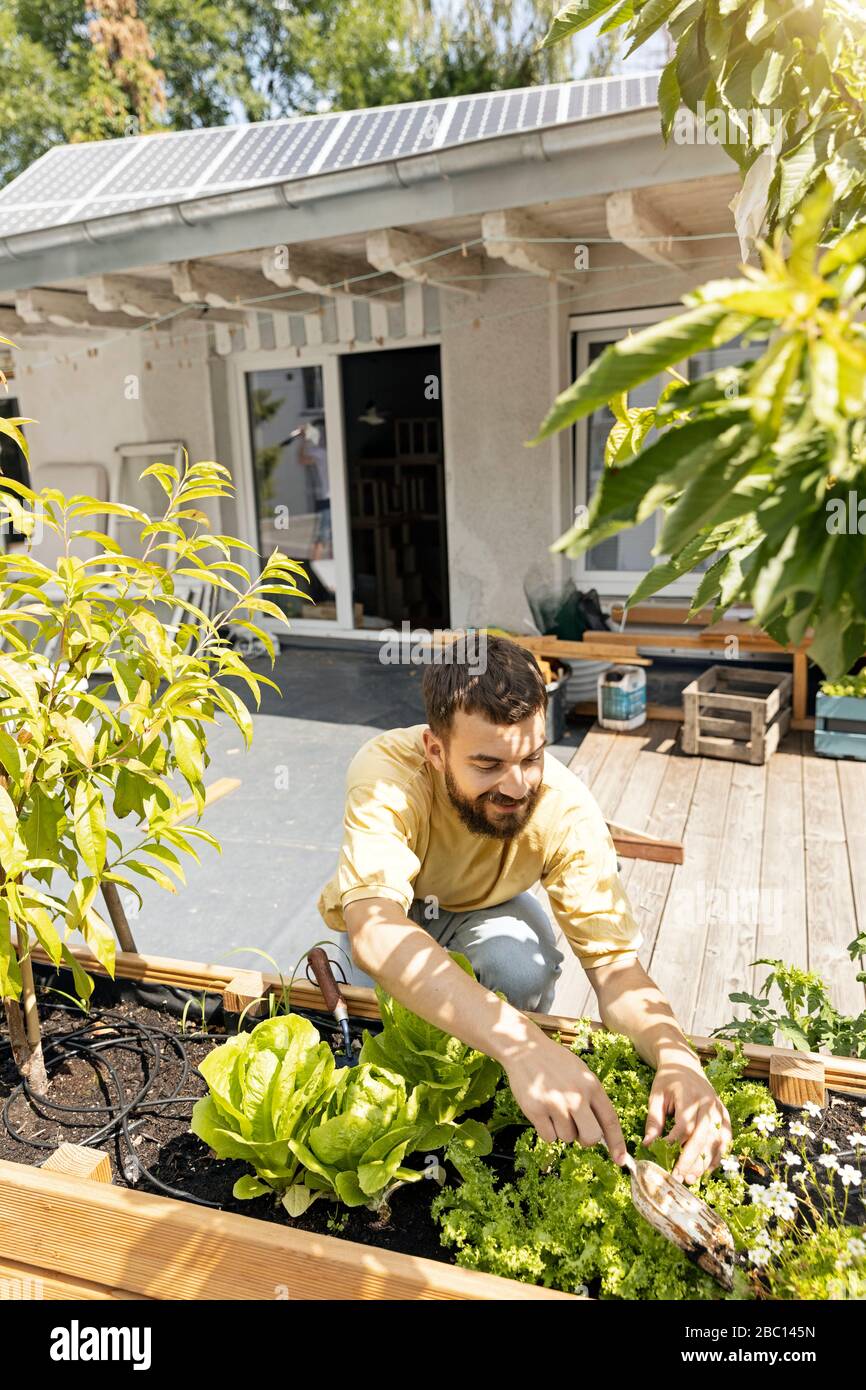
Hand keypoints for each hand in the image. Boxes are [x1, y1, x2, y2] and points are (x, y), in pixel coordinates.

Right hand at [504, 1037, 627, 1162]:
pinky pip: (549, 1138)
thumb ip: (592, 1099)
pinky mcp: (536, 1110)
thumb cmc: (556, 1063)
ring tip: (553, 1108)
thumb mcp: (582, 1073)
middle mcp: (576, 1096)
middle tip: (577, 1129)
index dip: (617, 1143)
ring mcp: (556, 1104)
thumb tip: (601, 1133)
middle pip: (591, 1138)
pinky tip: (542, 1112)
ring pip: (567, 1138)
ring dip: (561, 1130)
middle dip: (585, 1139)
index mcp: (592, 1085)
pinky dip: (546, 1130)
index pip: (610, 1121)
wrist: (524, 1049)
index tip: (620, 1160)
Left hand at [643, 1055, 731, 1183]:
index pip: (684, 1125)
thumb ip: (653, 1120)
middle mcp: (708, 1104)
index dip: (674, 1143)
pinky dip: (717, 1156)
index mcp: (690, 1096)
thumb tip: (648, 1144)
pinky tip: (707, 1170)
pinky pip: (725, 1139)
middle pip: (702, 1136)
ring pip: (716, 1141)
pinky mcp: (724, 1115)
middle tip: (679, 1177)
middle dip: (690, 1159)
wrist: (684, 1064)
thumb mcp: (656, 1096)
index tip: (661, 1155)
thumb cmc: (668, 1081)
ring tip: (691, 1178)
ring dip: (705, 1162)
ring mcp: (719, 1110)